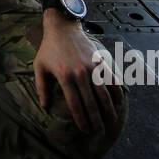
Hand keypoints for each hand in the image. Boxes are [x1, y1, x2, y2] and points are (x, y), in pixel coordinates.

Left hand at [33, 11, 120, 135]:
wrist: (62, 27)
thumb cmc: (49, 49)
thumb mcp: (39, 67)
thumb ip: (41, 87)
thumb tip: (45, 107)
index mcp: (64, 76)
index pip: (75, 103)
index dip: (81, 119)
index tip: (85, 130)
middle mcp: (80, 73)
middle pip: (91, 101)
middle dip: (96, 119)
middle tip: (99, 131)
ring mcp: (92, 66)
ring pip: (104, 92)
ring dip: (109, 108)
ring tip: (111, 120)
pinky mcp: (100, 60)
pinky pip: (111, 78)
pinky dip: (117, 90)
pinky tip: (120, 101)